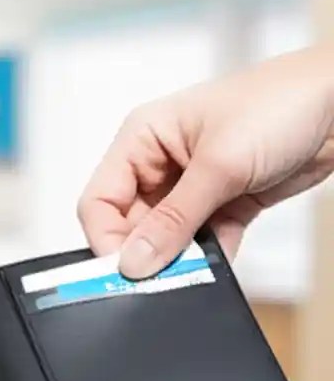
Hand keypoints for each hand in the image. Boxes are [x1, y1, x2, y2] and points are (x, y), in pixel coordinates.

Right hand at [78, 47, 333, 277]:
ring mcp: (193, 184)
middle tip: (160, 278)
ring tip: (194, 270)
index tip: (121, 272)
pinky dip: (210, 257)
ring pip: (166, 237)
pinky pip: (204, 241)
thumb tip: (134, 261)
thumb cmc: (280, 102)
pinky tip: (220, 264)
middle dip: (144, 253)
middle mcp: (160, 162)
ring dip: (179, 257)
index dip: (104, 238)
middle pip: (129, 223)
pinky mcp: (225, 201)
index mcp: (142, 138)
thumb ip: (174, 220)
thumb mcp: (218, 165)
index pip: (100, 200)